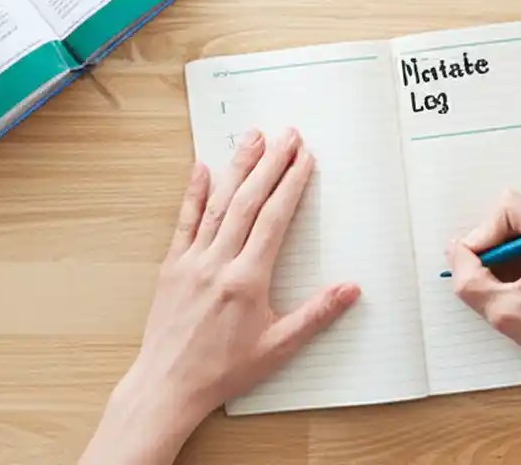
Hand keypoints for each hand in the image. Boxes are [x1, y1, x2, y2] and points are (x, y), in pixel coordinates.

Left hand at [82, 130, 360, 464]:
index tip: (303, 158)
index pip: (274, 219)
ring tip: (252, 137)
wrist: (168, 386)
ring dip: (237, 168)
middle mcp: (218, 262)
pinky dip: (193, 193)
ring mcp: (191, 261)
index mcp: (247, 279)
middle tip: (286, 134)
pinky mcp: (171, 267)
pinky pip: (184, 222)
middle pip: (248, 201)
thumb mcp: (278, 348)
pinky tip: (201, 168)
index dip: (291, 185)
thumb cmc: (223, 371)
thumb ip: (316, 314)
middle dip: (270, 164)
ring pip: (218, 204)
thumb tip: (352, 289)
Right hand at [446, 192, 520, 379]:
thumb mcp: (505, 313)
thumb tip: (455, 249)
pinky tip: (518, 283)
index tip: (474, 265)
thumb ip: (471, 280)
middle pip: (512, 213)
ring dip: (502, 251)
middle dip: (490, 243)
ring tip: (504, 284)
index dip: (482, 233)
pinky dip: (515, 257)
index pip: (508, 208)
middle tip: (485, 277)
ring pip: (519, 224)